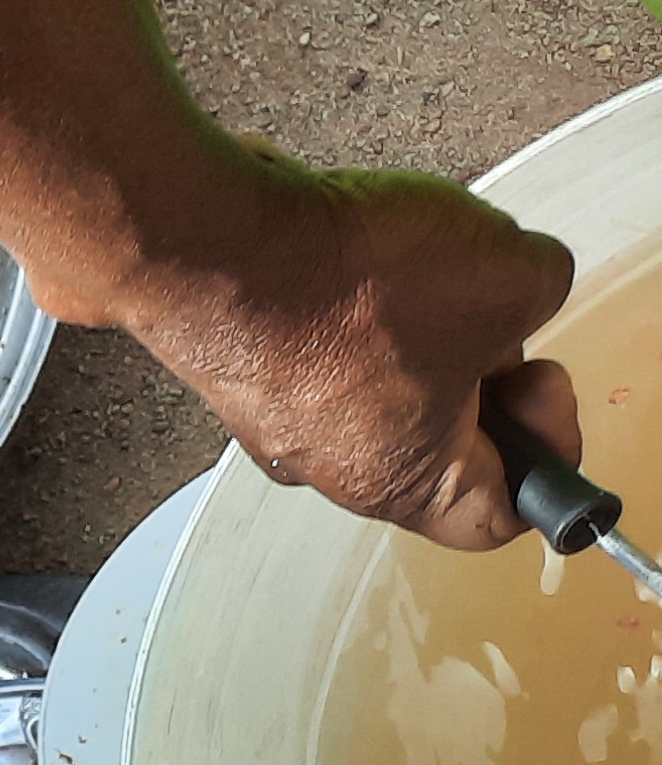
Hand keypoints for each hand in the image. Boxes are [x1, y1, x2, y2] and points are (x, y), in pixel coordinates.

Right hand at [108, 151, 577, 550]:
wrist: (216, 248)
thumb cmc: (341, 288)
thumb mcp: (516, 277)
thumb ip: (546, 295)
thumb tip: (522, 292)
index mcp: (405, 483)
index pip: (502, 515)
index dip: (548, 451)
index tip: (540, 384)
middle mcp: (335, 469)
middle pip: (445, 442)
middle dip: (484, 369)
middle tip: (487, 313)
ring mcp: (284, 422)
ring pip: (390, 389)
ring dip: (424, 329)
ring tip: (419, 274)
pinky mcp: (255, 368)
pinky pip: (334, 350)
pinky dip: (363, 306)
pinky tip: (363, 261)